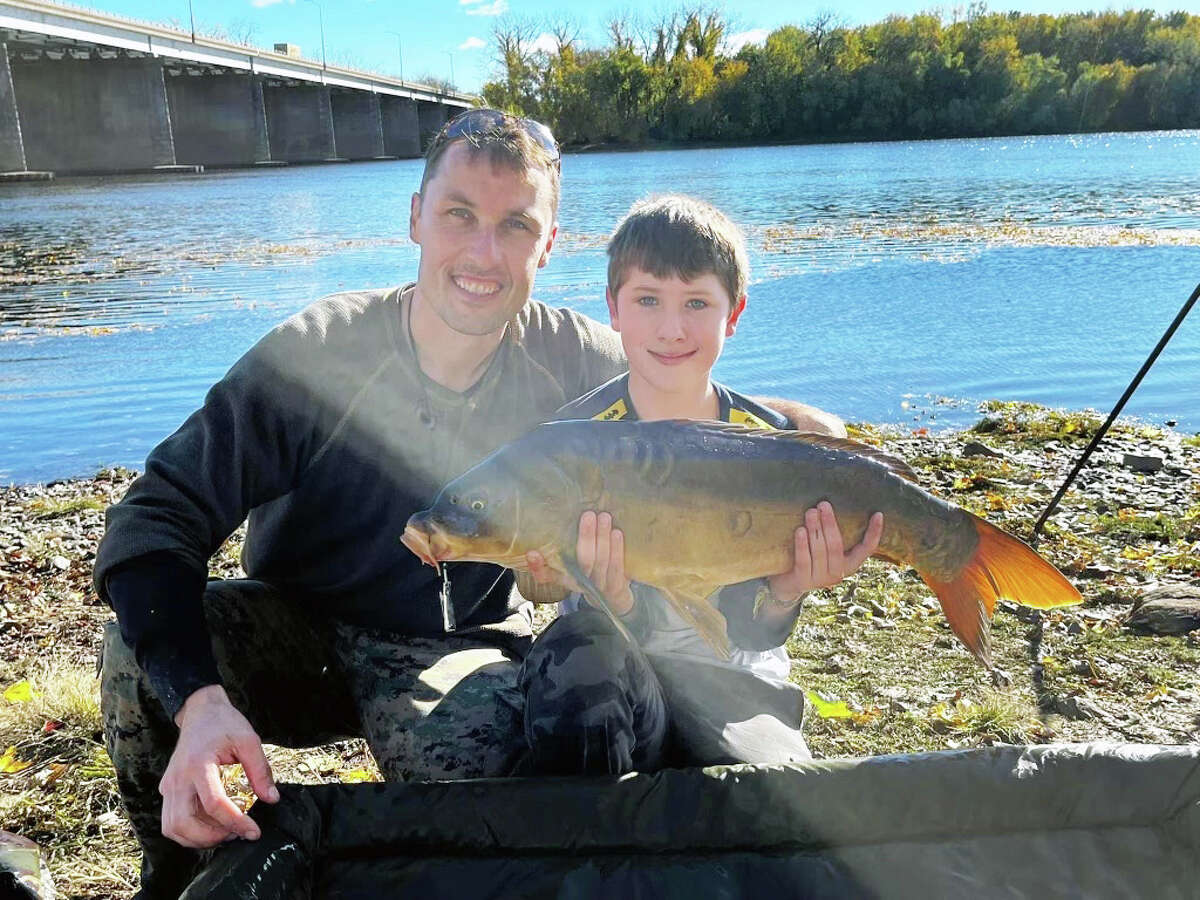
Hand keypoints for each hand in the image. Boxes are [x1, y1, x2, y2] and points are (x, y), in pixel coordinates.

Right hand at [159, 685, 278, 848]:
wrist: (200, 712)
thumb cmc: (224, 723)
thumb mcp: (248, 740)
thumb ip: (260, 770)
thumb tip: (271, 799)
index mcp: (199, 764)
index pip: (214, 804)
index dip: (236, 823)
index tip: (254, 831)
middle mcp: (178, 778)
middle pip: (183, 823)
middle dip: (212, 837)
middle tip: (237, 834)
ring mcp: (168, 785)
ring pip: (172, 828)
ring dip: (198, 839)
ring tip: (225, 832)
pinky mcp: (167, 790)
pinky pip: (172, 822)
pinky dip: (189, 832)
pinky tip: (211, 826)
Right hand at [525, 510, 633, 615]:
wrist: (612, 598)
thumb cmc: (586, 574)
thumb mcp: (567, 570)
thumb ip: (552, 559)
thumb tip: (533, 549)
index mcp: (565, 579)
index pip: (546, 576)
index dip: (538, 567)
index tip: (532, 553)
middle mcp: (581, 584)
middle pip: (583, 562)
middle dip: (586, 537)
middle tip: (588, 515)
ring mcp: (600, 587)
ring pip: (602, 562)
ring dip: (603, 538)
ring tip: (604, 517)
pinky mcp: (617, 586)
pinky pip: (617, 567)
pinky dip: (617, 550)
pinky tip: (616, 533)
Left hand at [765, 503, 883, 611]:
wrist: (786, 584)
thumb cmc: (809, 557)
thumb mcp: (825, 548)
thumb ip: (831, 534)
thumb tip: (833, 505)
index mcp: (849, 564)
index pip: (867, 549)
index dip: (874, 533)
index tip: (878, 514)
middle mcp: (838, 574)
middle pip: (836, 546)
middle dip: (830, 523)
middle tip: (824, 504)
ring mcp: (821, 580)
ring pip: (820, 552)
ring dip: (815, 529)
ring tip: (811, 512)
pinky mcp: (803, 581)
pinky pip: (804, 560)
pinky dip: (802, 544)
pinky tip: (800, 530)